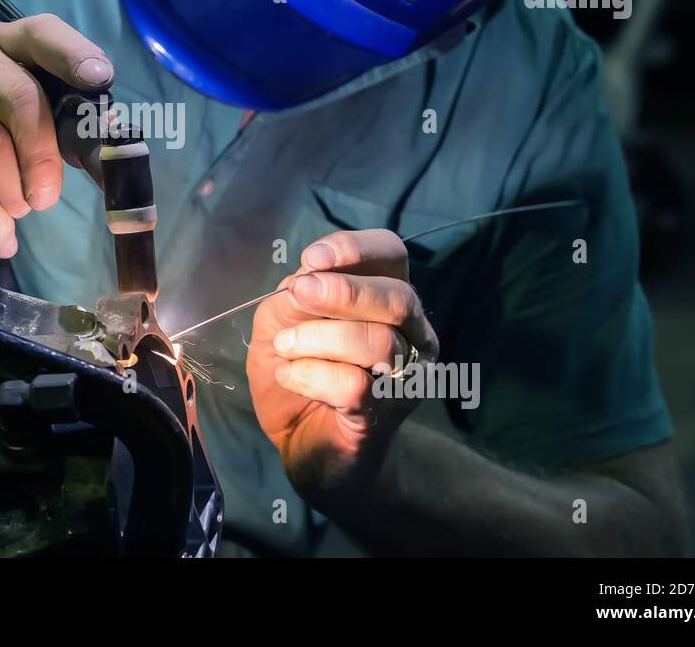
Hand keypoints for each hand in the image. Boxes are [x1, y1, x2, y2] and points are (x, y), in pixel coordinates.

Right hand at [0, 14, 112, 255]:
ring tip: (16, 209)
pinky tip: (0, 234)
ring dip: (13, 190)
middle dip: (43, 155)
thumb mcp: (3, 118)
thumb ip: (48, 120)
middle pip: (21, 99)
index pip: (40, 34)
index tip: (101, 79)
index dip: (73, 54)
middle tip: (47, 196)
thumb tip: (105, 146)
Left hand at [246, 229, 438, 501]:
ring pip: (378, 342)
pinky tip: (290, 376)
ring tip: (284, 349)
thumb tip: (308, 277)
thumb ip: (296, 296)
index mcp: (388, 297)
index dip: (355, 249)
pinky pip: (356, 385)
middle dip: (342, 292)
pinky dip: (311, 375)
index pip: (392, 254)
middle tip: (298, 295)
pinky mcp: (385, 414)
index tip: (311, 259)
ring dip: (317, 339)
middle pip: (398, 297)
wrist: (304, 444)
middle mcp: (412, 333)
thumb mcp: (282, 322)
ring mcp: (406, 377)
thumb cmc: (299, 372)